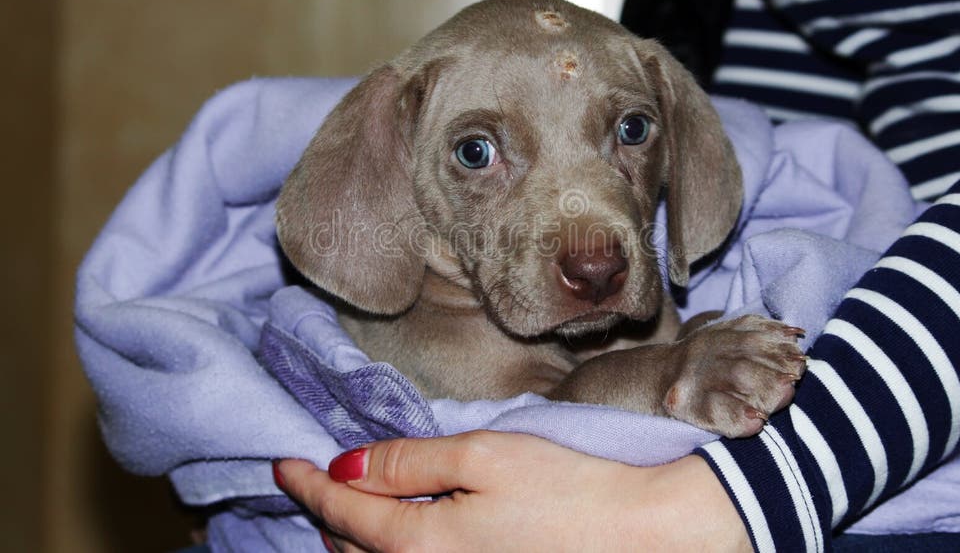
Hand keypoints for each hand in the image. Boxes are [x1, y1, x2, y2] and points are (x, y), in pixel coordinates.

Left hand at [274, 431, 751, 551]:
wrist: (637, 536)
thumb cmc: (564, 489)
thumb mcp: (482, 457)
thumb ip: (409, 464)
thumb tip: (349, 465)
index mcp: (419, 543)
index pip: (341, 510)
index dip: (307, 483)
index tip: (282, 462)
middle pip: (350, 548)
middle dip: (324, 511)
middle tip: (309, 477)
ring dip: (350, 538)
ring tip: (341, 507)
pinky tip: (394, 535)